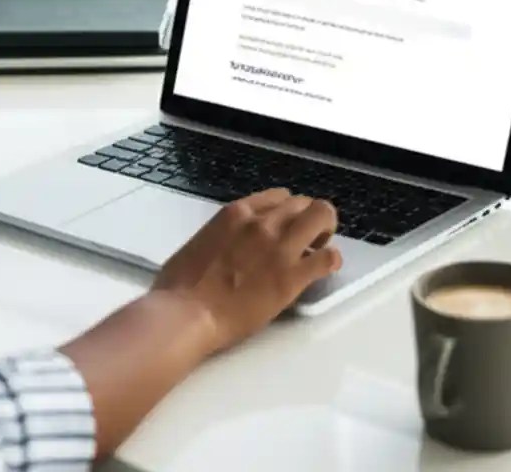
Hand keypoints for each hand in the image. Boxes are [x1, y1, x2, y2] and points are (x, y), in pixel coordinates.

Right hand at [153, 188, 342, 354]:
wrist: (185, 313)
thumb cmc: (179, 285)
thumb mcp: (199, 243)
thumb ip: (221, 236)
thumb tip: (227, 245)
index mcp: (236, 213)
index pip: (278, 197)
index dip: (286, 212)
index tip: (285, 227)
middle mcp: (262, 223)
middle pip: (303, 203)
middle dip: (308, 218)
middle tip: (305, 239)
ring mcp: (279, 248)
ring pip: (322, 216)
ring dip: (324, 231)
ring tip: (318, 249)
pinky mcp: (292, 276)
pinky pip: (328, 257)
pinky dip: (331, 260)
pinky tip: (326, 268)